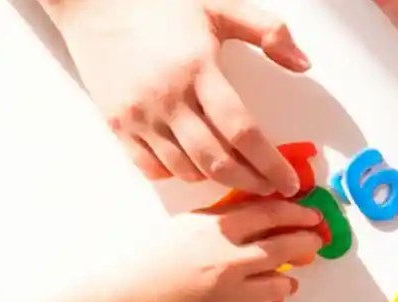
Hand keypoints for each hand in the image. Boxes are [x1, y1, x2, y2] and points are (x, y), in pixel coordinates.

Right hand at [48, 0, 308, 195]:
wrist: (93, 1)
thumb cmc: (159, 3)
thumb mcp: (219, 6)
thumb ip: (268, 31)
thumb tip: (304, 64)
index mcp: (198, 69)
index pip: (242, 130)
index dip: (270, 163)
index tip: (289, 182)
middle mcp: (168, 98)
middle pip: (217, 160)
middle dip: (250, 181)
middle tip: (269, 188)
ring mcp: (139, 115)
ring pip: (186, 169)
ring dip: (216, 180)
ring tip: (237, 176)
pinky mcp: (117, 123)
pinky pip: (151, 167)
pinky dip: (177, 174)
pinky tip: (193, 167)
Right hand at [106, 200, 324, 301]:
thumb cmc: (151, 260)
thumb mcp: (187, 225)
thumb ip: (226, 219)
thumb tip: (267, 216)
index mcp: (216, 231)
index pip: (272, 215)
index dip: (299, 214)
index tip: (312, 216)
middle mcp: (228, 262)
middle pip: (287, 248)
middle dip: (307, 242)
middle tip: (314, 242)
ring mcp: (229, 297)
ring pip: (282, 286)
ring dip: (286, 280)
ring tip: (282, 279)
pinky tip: (266, 301)